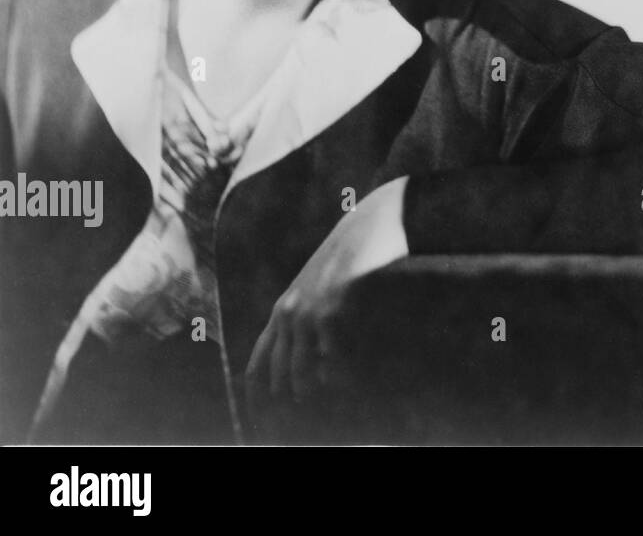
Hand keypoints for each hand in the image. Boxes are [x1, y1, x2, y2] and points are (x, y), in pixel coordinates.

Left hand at [245, 176, 409, 413]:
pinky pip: (332, 354)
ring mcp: (309, 309)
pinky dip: (340, 374)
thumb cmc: (354, 255)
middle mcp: (289, 313)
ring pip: (303, 374)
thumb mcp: (321, 285)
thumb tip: (314, 363)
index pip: (256, 372)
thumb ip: (310, 318)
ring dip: (318, 393)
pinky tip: (351, 379)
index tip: (267, 434)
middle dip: (291, 410)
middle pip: (279, 380)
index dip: (259, 409)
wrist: (375, 219)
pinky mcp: (335, 304)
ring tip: (338, 409)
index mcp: (282, 311)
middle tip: (308, 433)